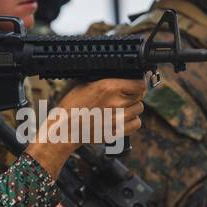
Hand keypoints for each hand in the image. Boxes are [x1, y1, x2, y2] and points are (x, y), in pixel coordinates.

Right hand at [26, 78, 146, 177]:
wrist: (66, 127)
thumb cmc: (73, 105)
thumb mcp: (86, 84)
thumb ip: (106, 80)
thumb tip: (120, 75)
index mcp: (109, 87)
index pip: (139, 84)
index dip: (138, 83)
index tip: (136, 85)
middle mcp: (116, 102)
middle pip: (140, 97)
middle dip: (134, 95)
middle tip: (124, 96)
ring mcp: (118, 118)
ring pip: (139, 110)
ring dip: (132, 108)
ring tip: (121, 108)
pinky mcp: (118, 131)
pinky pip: (136, 124)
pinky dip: (132, 121)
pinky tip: (122, 118)